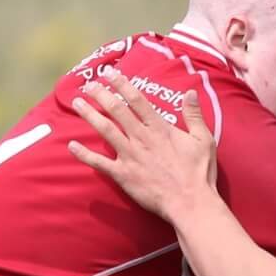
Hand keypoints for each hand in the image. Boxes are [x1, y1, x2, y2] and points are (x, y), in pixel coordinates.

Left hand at [67, 68, 217, 220]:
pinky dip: (84, 154)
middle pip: (116, 110)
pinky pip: (99, 163)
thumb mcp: (203, 139)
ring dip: (89, 115)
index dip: (121, 83)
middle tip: (88, 84)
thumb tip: (190, 92)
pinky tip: (71, 145)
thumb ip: (194, 114)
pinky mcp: (123, 175)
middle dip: (100, 94)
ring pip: (105, 130)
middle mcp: (141, 138)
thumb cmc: (199, 173)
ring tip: (77, 103)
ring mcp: (130, 156)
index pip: (136, 99)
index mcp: (159, 128)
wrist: (190, 202)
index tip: (109, 73)